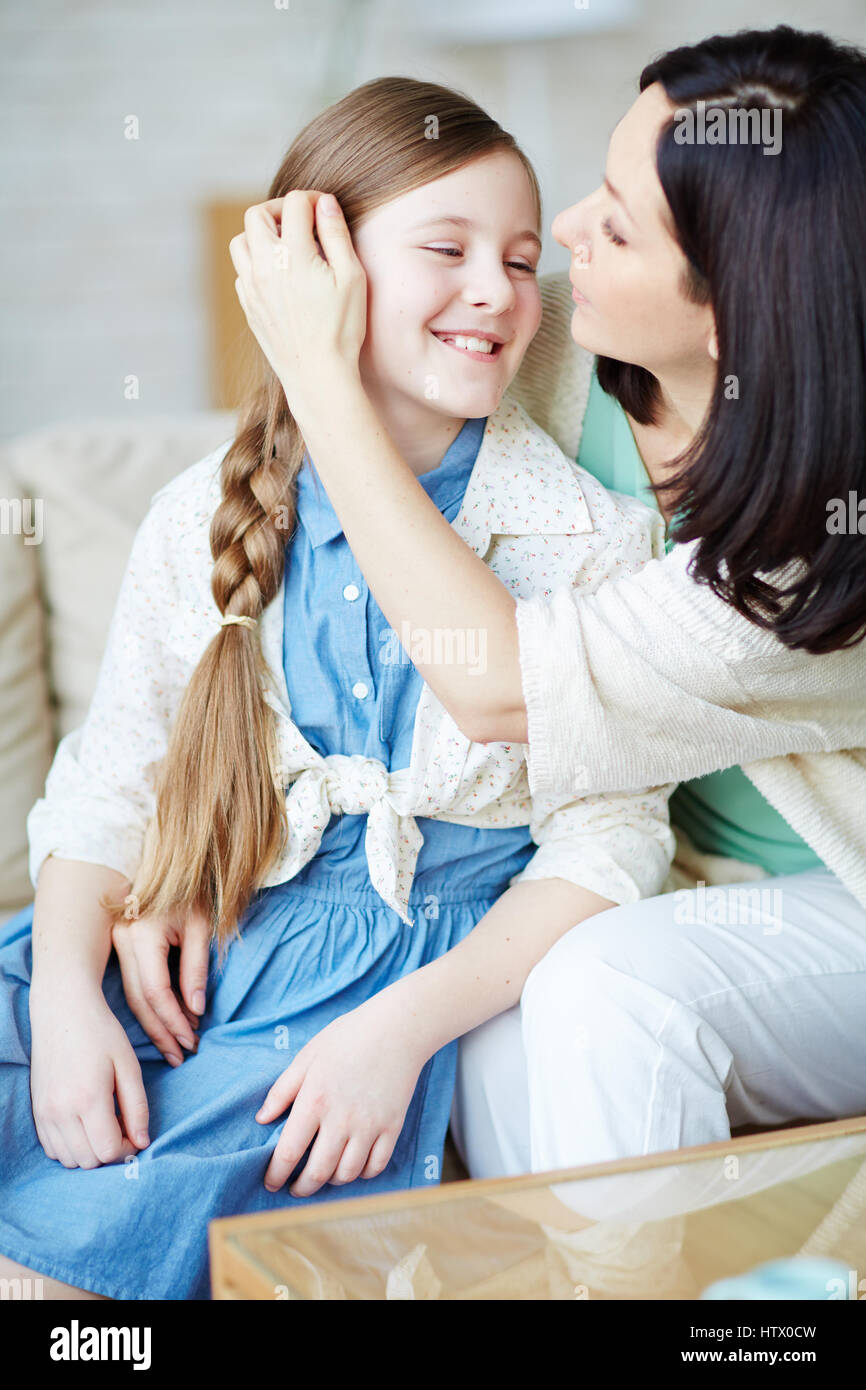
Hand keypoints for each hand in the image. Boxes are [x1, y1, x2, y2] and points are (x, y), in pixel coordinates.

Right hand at [29, 984, 150, 1166]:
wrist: (63, 1010)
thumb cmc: (101, 1032)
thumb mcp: (129, 1065)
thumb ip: (137, 1107)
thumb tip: (143, 1142)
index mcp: (88, 1098)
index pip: (108, 1150)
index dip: (128, 1147)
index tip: (136, 1131)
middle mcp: (61, 1111)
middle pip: (89, 1161)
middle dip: (110, 1150)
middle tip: (122, 1124)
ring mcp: (44, 1113)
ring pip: (69, 1159)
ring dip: (90, 1151)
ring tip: (103, 1122)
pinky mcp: (36, 1110)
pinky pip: (53, 1148)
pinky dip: (71, 1146)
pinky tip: (85, 1123)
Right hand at [111, 906, 210, 1065]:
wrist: (171, 866)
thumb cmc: (191, 894)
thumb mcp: (201, 927)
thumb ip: (196, 969)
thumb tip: (195, 1011)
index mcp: (143, 934)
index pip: (156, 991)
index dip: (174, 1019)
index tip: (193, 1040)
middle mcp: (123, 941)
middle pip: (139, 1000)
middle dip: (162, 1031)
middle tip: (182, 1055)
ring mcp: (116, 945)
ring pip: (132, 997)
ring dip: (154, 1025)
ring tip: (174, 1048)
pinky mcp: (119, 948)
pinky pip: (132, 986)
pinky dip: (149, 1008)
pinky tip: (164, 1024)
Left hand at [228, 190, 366, 419]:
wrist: (318, 376)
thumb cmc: (342, 329)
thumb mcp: (352, 278)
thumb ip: (337, 235)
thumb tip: (326, 204)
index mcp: (293, 254)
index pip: (294, 204)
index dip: (313, 200)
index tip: (326, 210)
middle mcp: (264, 266)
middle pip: (256, 215)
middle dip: (279, 209)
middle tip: (302, 221)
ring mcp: (252, 287)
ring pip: (241, 241)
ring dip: (262, 235)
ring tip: (287, 246)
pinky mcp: (249, 306)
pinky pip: (242, 271)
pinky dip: (257, 263)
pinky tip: (280, 275)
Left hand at [256, 995, 427, 1196]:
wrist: (397, 1028)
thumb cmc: (348, 1037)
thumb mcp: (307, 1056)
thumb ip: (282, 1090)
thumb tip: (262, 1119)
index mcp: (315, 1101)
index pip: (289, 1152)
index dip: (276, 1174)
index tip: (270, 1182)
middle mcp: (342, 1119)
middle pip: (318, 1172)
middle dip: (302, 1188)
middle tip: (295, 1188)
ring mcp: (370, 1126)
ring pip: (347, 1174)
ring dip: (331, 1181)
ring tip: (324, 1175)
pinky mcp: (392, 1127)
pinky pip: (376, 1166)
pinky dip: (363, 1174)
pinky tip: (353, 1165)